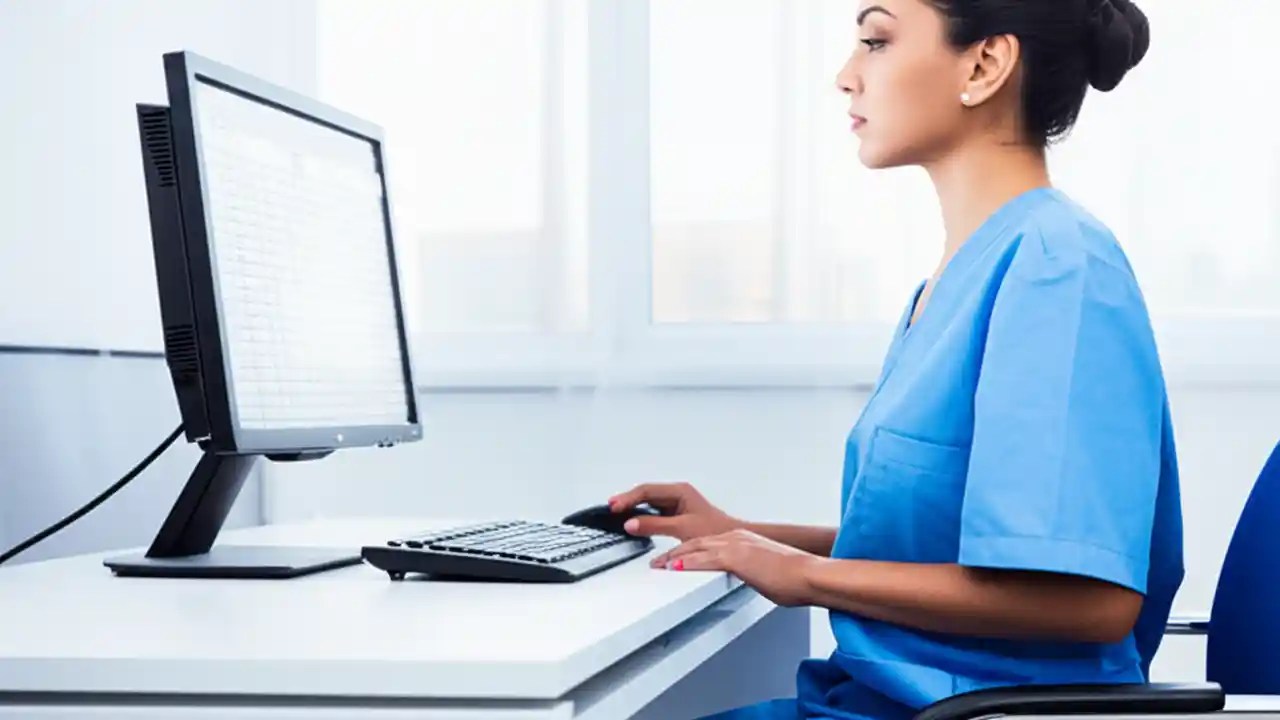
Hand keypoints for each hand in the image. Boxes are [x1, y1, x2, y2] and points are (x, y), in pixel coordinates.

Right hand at [608, 482, 740, 540]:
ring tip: (616, 514)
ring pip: (648, 503)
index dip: (629, 498)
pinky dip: (641, 516)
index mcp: (680, 491)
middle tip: (610, 508)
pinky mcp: (675, 516)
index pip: (647, 491)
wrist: (732, 541)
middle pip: (645, 494)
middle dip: (627, 500)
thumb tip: (631, 523)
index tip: (615, 506)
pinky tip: (632, 522)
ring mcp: (676, 505)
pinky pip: (653, 513)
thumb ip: (655, 525)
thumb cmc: (715, 531)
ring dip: (633, 508)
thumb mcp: (682, 528)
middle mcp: (677, 495)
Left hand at [651, 528, 821, 606]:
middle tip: (659, 561)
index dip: (690, 551)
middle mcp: (737, 538)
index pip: (709, 543)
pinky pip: (704, 560)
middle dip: (675, 552)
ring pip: (695, 548)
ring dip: (674, 557)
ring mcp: (735, 546)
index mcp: (745, 539)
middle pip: (696, 542)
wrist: (809, 574)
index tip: (677, 558)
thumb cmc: (797, 577)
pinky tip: (673, 568)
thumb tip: (754, 582)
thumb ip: (755, 574)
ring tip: (658, 565)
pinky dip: (686, 563)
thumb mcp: (769, 573)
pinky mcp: (736, 557)